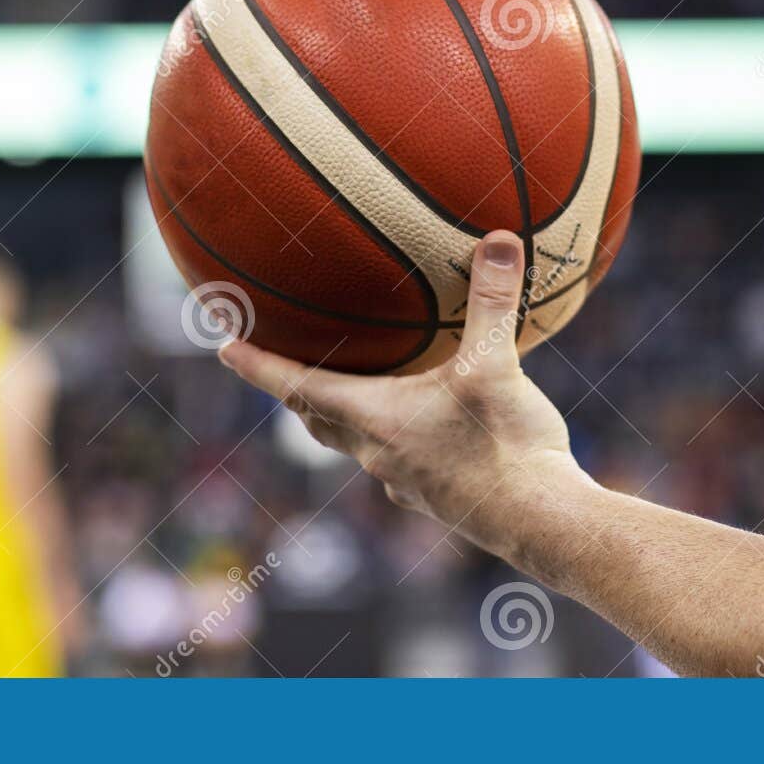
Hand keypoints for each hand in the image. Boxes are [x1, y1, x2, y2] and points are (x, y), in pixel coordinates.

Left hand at [219, 231, 584, 556]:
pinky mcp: (437, 493)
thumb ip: (492, 300)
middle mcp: (377, 451)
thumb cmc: (506, 448)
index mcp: (374, 418)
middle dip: (292, 389)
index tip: (221, 345)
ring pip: (356, 440)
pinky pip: (399, 455)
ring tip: (347, 385)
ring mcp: (405, 478)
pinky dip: (393, 430)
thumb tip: (496, 238)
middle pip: (316, 417)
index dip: (257, 364)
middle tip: (271, 364)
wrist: (542, 525)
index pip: (296, 386)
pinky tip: (426, 416)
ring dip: (340, 412)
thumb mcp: (497, 366)